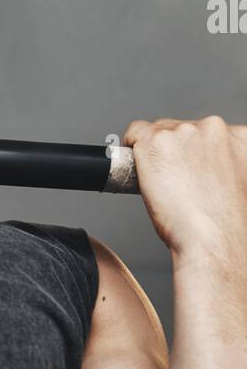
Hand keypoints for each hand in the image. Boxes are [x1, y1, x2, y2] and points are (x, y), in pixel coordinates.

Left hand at [123, 116, 246, 258]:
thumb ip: (227, 165)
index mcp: (242, 138)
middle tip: (177, 182)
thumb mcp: (239, 184)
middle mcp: (215, 128)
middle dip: (176, 152)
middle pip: (182, 129)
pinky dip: (133, 147)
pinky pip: (135, 132)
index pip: (208, 132)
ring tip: (164, 183)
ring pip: (159, 132)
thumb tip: (208, 167)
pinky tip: (141, 169)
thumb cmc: (226, 224)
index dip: (196, 153)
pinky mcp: (156, 141)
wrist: (214, 241)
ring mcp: (184, 132)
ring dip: (157, 153)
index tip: (192, 168)